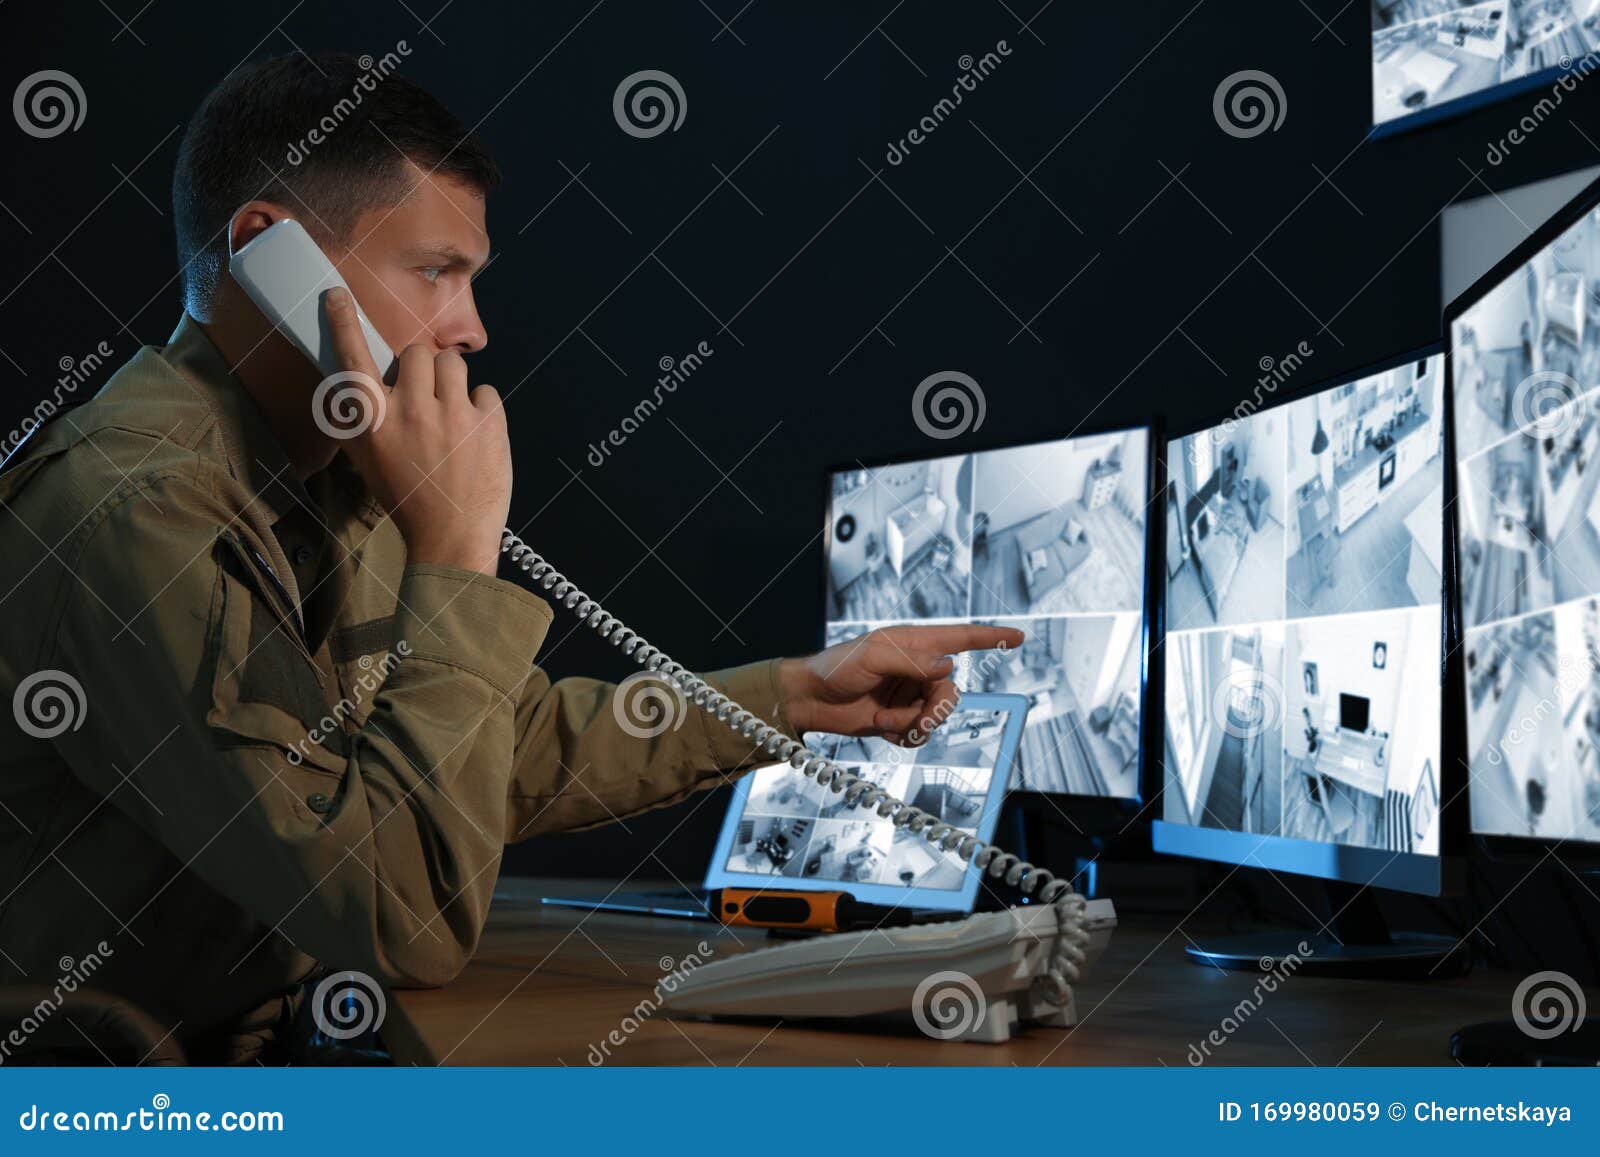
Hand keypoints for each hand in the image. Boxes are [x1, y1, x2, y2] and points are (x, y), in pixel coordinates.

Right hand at [323, 287, 510, 575]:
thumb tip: (343, 388)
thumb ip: (356, 422)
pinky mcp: (488, 422)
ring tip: (452, 415)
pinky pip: (485, 389)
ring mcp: (452, 415)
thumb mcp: (367, 463)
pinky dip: (482, 407)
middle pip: (418, 351)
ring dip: (453, 382)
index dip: (344, 322)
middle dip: (424, 367)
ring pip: (453, 362)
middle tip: (428, 396)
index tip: (338, 294)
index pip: (353, 359)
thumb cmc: (406, 498)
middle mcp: (411, 412)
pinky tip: (476, 435)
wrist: (452, 537)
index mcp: (375, 422)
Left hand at [778, 624, 1024, 743]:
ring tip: (883, 720)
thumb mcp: (872, 656)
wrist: (811, 700)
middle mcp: (918, 669)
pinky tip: (881, 727)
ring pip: (936, 718)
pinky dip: (902, 736)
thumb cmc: (836, 667)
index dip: (991, 637)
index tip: (1017, 637)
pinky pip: (919, 734)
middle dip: (933, 712)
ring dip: (911, 725)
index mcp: (915, 644)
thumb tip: (948, 666)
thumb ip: (912, 661)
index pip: (961, 638)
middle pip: (950, 694)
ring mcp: (910, 695)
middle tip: (913, 721)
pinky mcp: (900, 719)